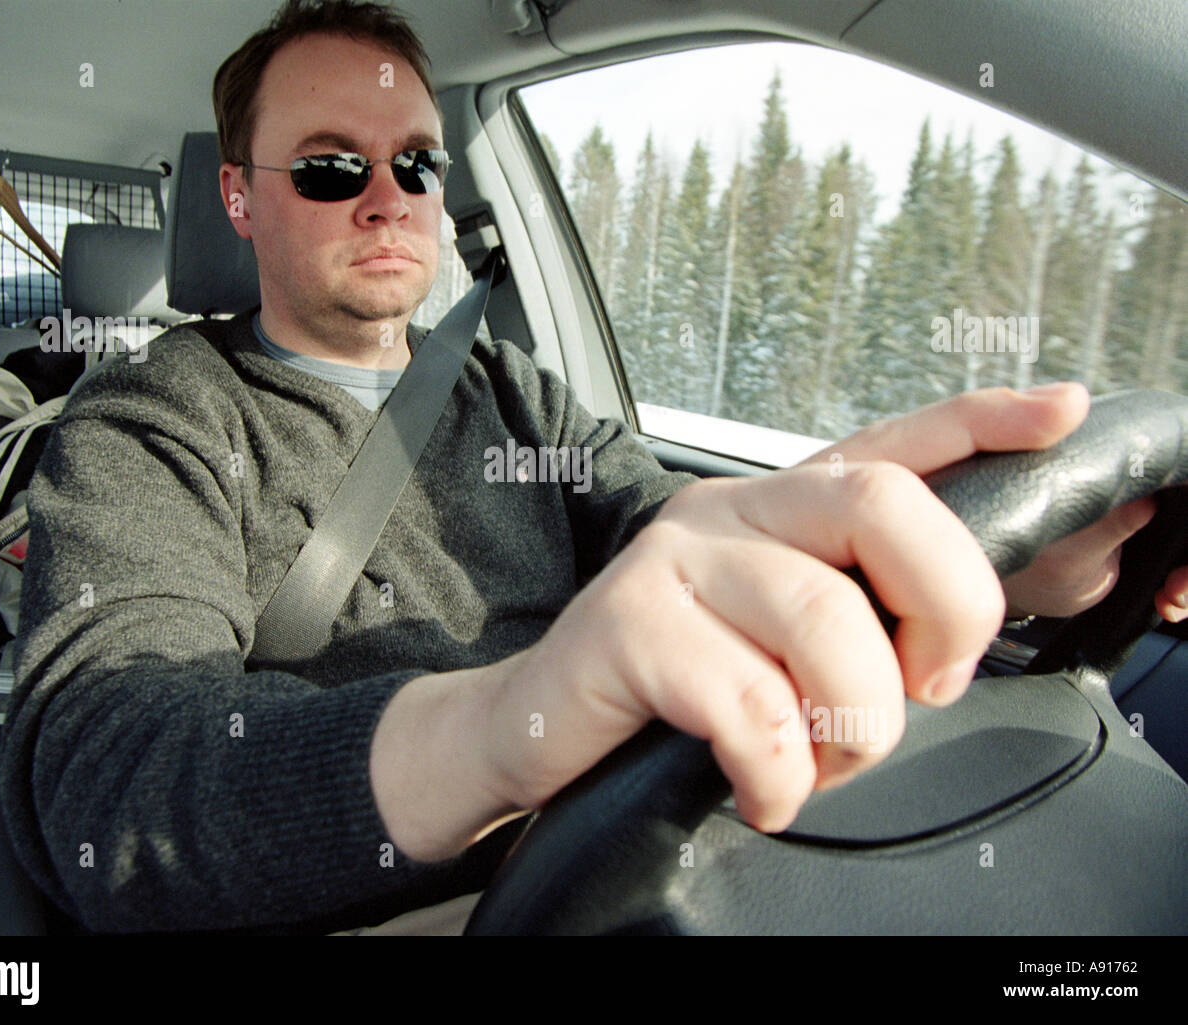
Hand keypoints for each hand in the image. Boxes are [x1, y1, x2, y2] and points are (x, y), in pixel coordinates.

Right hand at [485, 385, 1107, 835]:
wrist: (537, 725)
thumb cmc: (669, 689)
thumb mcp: (770, 644)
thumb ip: (847, 622)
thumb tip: (939, 659)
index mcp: (777, 512)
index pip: (889, 445)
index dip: (981, 422)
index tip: (1060, 412)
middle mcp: (728, 512)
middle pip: (879, 505)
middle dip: (946, 607)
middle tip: (926, 687)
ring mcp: (672, 559)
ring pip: (823, 622)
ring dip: (853, 728)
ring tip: (820, 767)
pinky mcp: (627, 624)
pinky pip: (751, 707)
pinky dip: (780, 776)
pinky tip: (762, 791)